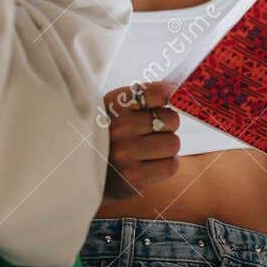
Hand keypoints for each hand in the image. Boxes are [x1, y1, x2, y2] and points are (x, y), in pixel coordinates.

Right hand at [101, 80, 181, 199]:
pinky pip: (170, 165)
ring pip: (173, 143)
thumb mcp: (118, 109)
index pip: (155, 93)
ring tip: (148, 150)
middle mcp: (117, 127)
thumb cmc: (111, 137)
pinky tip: (149, 164)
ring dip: (166, 148)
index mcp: (112, 105)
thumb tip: (177, 89)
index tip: (170, 98)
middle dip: (166, 126)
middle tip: (150, 132)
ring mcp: (124, 153)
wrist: (90, 174)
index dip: (168, 94)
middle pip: (170, 119)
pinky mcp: (133, 177)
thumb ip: (145, 95)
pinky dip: (165, 165)